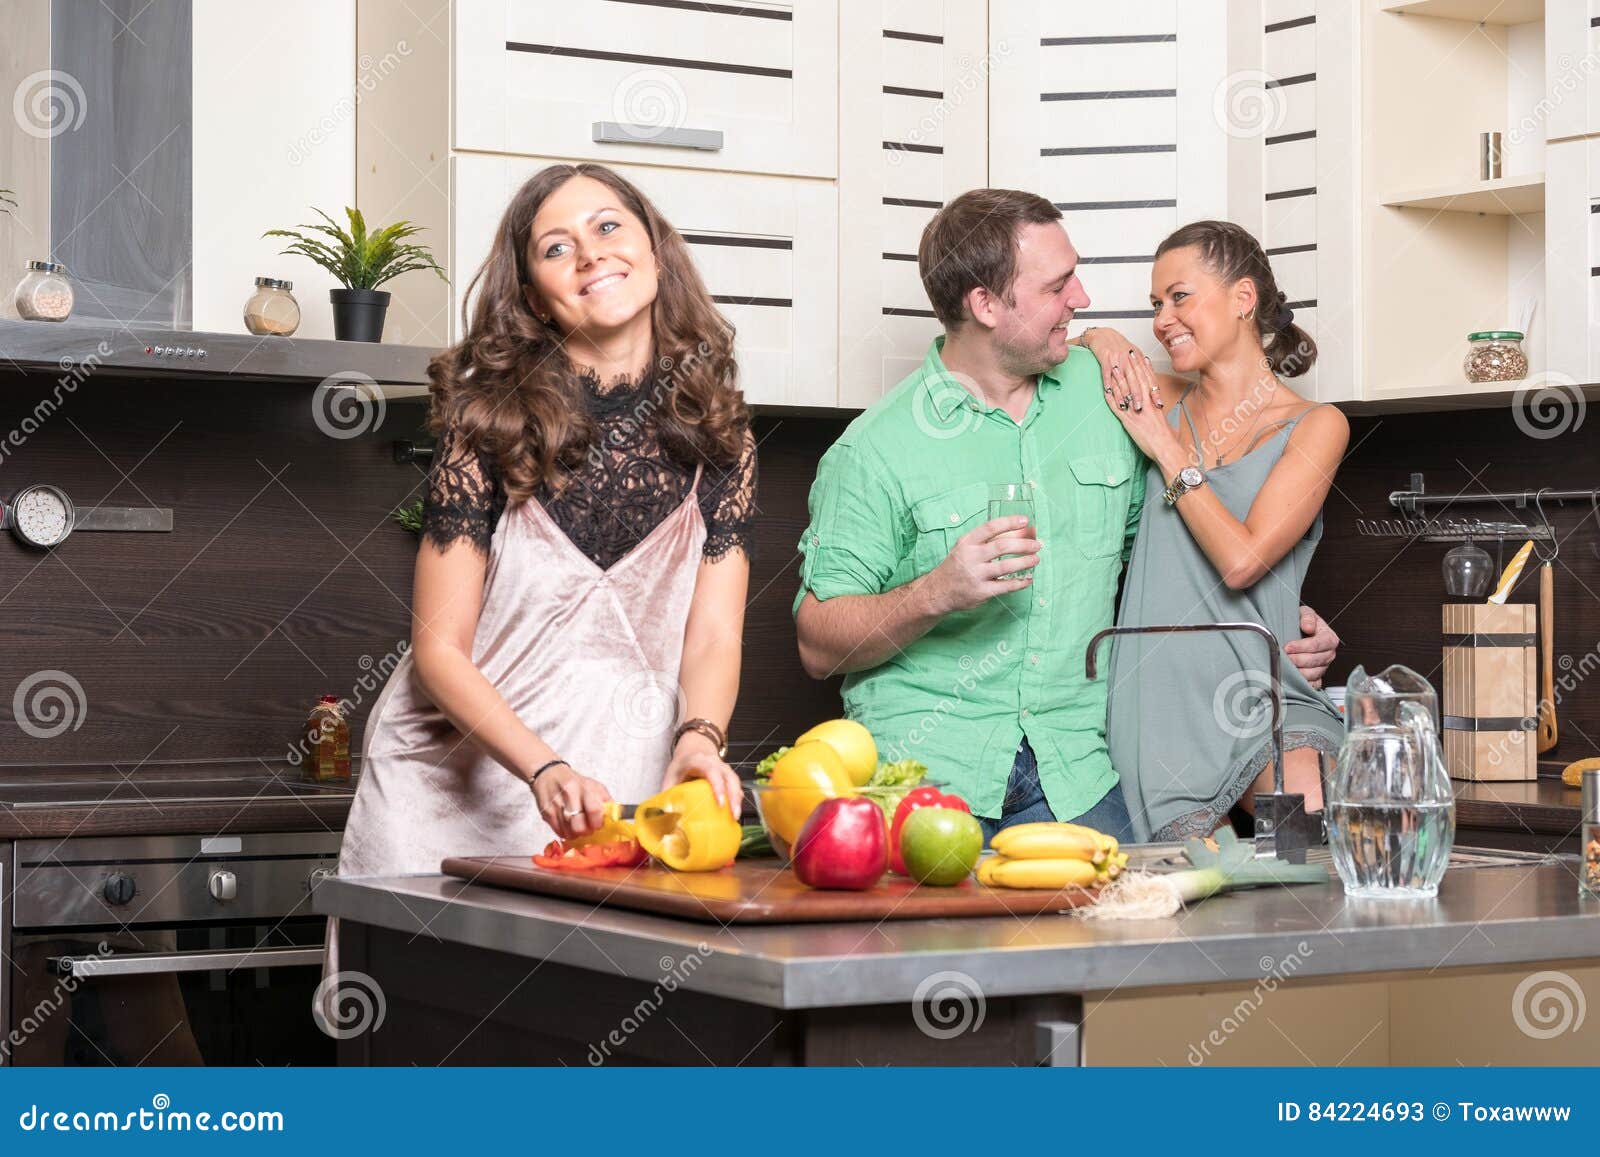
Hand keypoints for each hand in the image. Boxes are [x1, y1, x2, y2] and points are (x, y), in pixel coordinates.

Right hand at [531, 765, 612, 837]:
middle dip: (586, 831)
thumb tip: (617, 817)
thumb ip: (607, 801)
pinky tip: (568, 824)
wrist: (548, 774)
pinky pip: (559, 832)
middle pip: (580, 827)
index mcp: (585, 787)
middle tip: (588, 827)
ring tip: (577, 824)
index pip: (594, 811)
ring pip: (569, 833)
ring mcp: (556, 805)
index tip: (598, 823)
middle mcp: (569, 795)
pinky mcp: (546, 813)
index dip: (598, 822)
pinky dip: (565, 832)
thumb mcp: (594, 786)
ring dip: (576, 833)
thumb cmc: (574, 782)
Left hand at [662, 731, 743, 819]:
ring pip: (735, 782)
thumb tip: (662, 812)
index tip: (720, 803)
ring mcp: (724, 768)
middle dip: (733, 796)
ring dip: (737, 799)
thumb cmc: (683, 762)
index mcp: (700, 761)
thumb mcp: (671, 773)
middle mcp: (716, 763)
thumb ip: (667, 791)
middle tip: (732, 814)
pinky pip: (736, 785)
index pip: (712, 772)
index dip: (718, 787)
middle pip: (729, 778)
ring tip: (735, 816)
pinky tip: (735, 811)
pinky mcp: (728, 775)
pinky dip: (737, 798)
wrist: (694, 748)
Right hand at [924, 515, 1038, 612]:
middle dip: (1024, 545)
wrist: (937, 592)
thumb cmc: (956, 566)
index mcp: (967, 542)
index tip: (1025, 521)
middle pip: (1002, 546)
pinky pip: (1005, 586)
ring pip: (1006, 567)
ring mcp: (976, 575)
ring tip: (1036, 559)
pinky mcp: (981, 592)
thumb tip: (1017, 533)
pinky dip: (1020, 582)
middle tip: (1037, 545)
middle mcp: (970, 557)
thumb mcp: (964, 548)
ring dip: (1025, 562)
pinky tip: (1028, 579)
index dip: (1009, 522)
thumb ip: (985, 541)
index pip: (990, 527)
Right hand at [1082, 329, 1166, 411]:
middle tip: (1140, 408)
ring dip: (1123, 394)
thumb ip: (1143, 368)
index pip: (1148, 377)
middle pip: (1135, 380)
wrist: (1103, 335)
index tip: (1158, 403)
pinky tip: (1109, 394)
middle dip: (1138, 395)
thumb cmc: (1118, 346)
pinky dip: (1108, 384)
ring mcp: (1117, 359)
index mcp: (1139, 358)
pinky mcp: (1105, 359)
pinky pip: (1107, 374)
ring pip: (1121, 379)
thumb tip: (1151, 381)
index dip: (1154, 391)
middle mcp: (1130, 359)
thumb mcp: (1134, 355)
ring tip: (1125, 406)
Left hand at [1102, 352, 1177, 461]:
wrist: (1164, 447)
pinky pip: (1117, 407)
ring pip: (1126, 390)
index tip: (1139, 356)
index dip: (1142, 367)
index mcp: (1154, 402)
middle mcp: (1145, 403)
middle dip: (1130, 365)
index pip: (1147, 380)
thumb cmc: (1165, 437)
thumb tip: (1156, 404)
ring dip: (1118, 377)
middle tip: (1126, 352)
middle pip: (1136, 380)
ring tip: (1113, 365)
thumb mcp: (1162, 419)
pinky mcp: (1128, 421)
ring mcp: (1136, 411)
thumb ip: (1157, 410)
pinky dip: (1111, 397)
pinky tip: (1105, 389)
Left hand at [1284, 605, 1339, 688]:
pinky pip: (1314, 684)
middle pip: (1316, 660)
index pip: (1318, 644)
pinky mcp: (1317, 676)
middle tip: (1284, 656)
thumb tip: (1308, 626)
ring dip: (1299, 671)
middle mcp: (1329, 653)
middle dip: (1298, 659)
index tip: (1288, 647)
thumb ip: (1307, 616)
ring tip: (1286, 666)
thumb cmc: (1303, 623)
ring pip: (1314, 673)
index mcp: (1329, 638)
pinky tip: (1294, 679)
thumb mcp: (1305, 613)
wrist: (1298, 631)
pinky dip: (1304, 683)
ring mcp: (1323, 666)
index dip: (1302, 647)